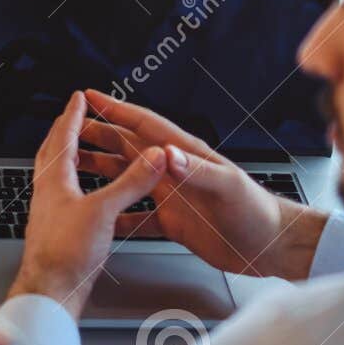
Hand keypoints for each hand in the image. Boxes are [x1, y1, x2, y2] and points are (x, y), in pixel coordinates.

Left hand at [7, 91, 165, 319]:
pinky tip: (84, 196)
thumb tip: (154, 157)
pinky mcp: (58, 231)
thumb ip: (131, 183)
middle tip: (73, 117)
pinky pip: (64, 198)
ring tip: (78, 150)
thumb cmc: (66, 254)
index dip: (73, 115)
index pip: (63, 137)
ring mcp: (50, 213)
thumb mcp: (104, 212)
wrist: (50, 293)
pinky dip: (75, 187)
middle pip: (52, 153)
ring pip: (56, 176)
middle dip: (64, 131)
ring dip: (68, 158)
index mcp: (55, 181)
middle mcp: (48, 193)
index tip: (79, 98)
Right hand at [81, 90, 325, 279]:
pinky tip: (102, 218)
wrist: (273, 246)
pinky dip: (119, 215)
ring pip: (130, 179)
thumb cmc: (258, 213)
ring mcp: (175, 197)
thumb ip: (198, 170)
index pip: (146, 126)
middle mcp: (177, 172)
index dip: (117, 110)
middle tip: (70, 130)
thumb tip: (168, 153)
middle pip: (130, 149)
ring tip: (76, 167)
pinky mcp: (176, 223)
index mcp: (188, 155)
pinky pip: (139, 217)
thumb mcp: (228, 187)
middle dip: (100, 136)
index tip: (91, 98)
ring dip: (103, 171)